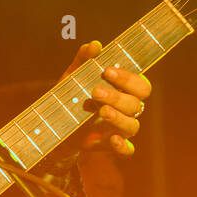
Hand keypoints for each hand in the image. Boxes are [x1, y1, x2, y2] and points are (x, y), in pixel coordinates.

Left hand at [50, 40, 151, 163]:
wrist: (55, 122)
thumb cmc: (72, 94)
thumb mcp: (74, 75)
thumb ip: (84, 58)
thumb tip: (95, 45)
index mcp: (125, 91)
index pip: (141, 84)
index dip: (128, 78)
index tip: (106, 71)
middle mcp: (127, 109)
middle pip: (136, 103)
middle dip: (118, 96)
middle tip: (95, 91)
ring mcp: (120, 128)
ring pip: (132, 125)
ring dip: (118, 117)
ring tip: (101, 110)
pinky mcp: (110, 145)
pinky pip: (127, 150)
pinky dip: (122, 146)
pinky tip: (113, 140)